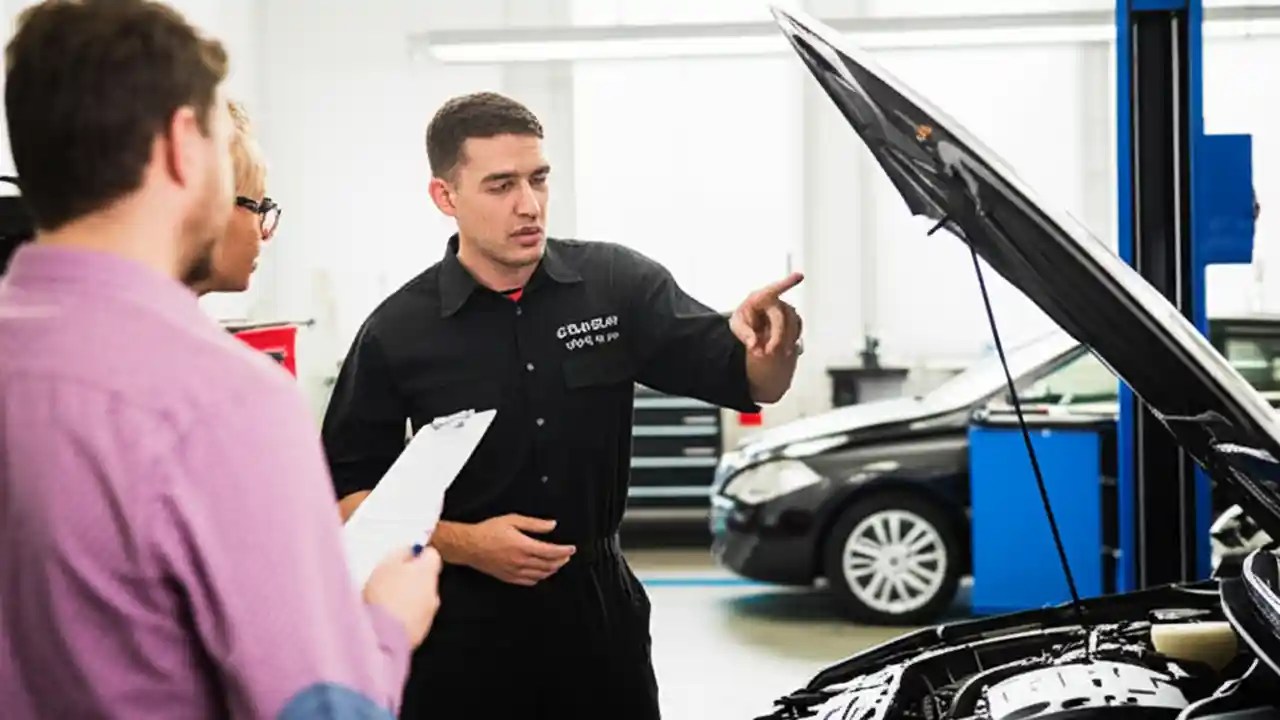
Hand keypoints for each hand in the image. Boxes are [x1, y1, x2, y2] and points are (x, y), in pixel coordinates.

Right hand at [363, 545, 442, 647]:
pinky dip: (404, 616)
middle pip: (426, 579)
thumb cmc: (382, 596)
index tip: (403, 558)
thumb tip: (411, 550)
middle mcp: (434, 592)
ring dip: (408, 598)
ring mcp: (429, 614)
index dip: (417, 555)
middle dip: (411, 578)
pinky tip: (386, 618)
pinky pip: (414, 618)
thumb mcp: (386, 565)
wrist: (381, 637)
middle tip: (388, 581)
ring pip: (420, 599)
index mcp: (427, 572)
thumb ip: (401, 553)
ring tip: (384, 602)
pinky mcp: (421, 633)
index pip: (432, 555)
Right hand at [452, 514, 575, 586]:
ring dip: (552, 570)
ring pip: (540, 575)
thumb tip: (551, 525)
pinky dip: (539, 578)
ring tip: (557, 564)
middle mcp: (521, 561)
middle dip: (561, 561)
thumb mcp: (512, 520)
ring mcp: (515, 571)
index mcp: (523, 546)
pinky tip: (541, 574)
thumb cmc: (488, 532)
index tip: (571, 549)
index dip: (564, 551)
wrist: (469, 545)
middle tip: (567, 556)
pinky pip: (529, 581)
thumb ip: (534, 524)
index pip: (551, 551)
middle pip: (548, 565)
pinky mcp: (508, 577)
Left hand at [731, 272, 803, 357]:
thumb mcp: (737, 324)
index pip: (774, 288)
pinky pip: (796, 331)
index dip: (788, 282)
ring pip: (793, 325)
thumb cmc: (745, 319)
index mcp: (761, 297)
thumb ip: (744, 333)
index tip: (799, 276)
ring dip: (785, 341)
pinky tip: (782, 349)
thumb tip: (753, 343)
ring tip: (773, 353)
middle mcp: (776, 302)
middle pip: (782, 317)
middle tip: (769, 351)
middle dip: (777, 337)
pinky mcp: (792, 322)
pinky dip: (790, 342)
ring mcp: (786, 311)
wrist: (751, 328)